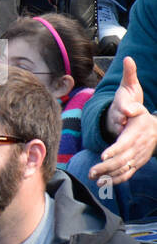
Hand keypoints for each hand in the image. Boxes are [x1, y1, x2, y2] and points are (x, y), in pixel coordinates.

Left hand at [96, 56, 156, 184]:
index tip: (103, 155)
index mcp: (138, 130)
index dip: (115, 149)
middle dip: (108, 166)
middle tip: (92, 171)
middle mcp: (139, 144)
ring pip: (125, 168)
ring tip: (95, 179)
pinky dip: (116, 180)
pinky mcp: (136, 162)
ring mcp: (139, 154)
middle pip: (124, 158)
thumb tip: (127, 60)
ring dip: (110, 176)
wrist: (154, 126)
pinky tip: (103, 184)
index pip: (126, 142)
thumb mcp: (134, 90)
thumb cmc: (138, 108)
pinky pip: (127, 173)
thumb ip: (130, 77)